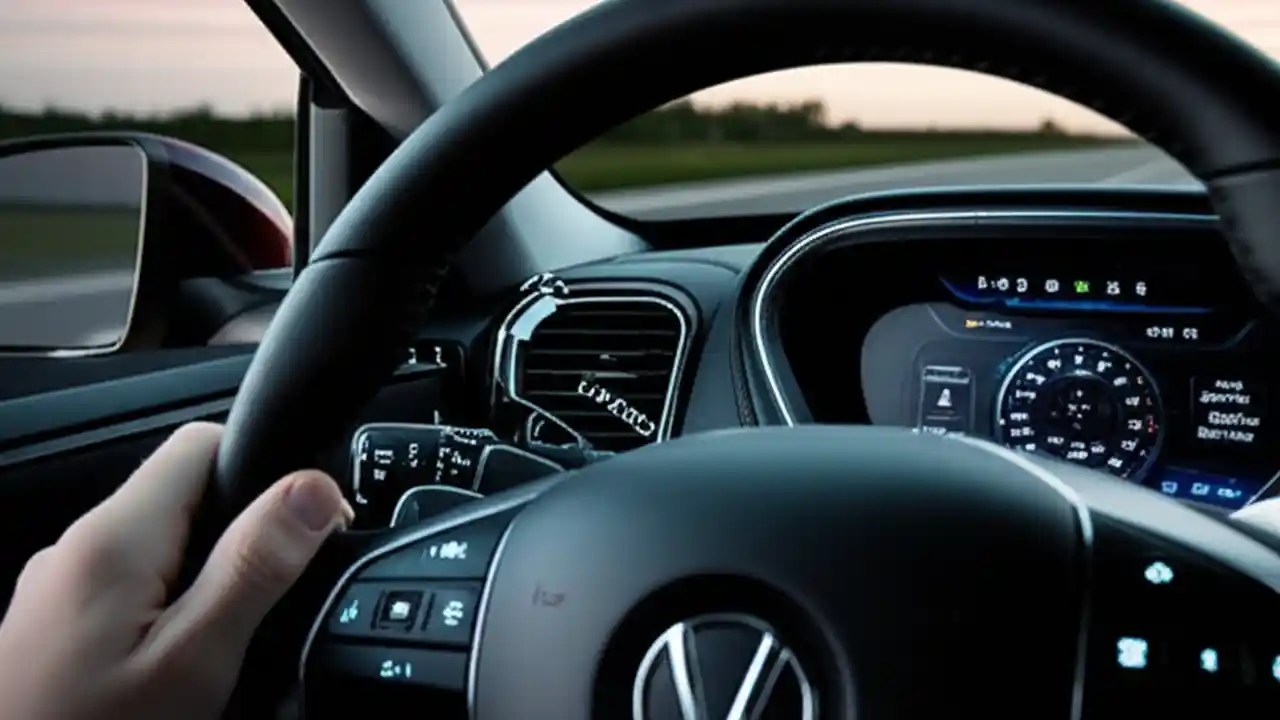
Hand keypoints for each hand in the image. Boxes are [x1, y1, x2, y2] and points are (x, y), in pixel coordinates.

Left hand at [0, 422, 351, 719]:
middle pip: (185, 502)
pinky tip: (174, 678)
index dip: (267, 472)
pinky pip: (131, 596)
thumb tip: (313, 488)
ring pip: (161, 554)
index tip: (307, 531)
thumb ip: (255, 567)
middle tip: (264, 617)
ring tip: (221, 658)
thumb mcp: (195, 662)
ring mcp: (56, 593)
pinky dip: (167, 619)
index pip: (201, 445)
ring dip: (206, 588)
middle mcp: (74, 553)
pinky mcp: (50, 632)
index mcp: (112, 541)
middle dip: (240, 543)